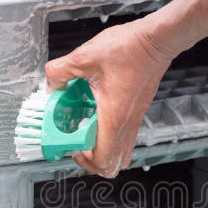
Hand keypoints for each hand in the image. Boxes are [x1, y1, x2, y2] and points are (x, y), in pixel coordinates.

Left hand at [45, 21, 174, 177]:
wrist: (155, 41)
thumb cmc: (129, 49)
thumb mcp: (84, 56)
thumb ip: (61, 71)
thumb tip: (52, 82)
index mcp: (113, 117)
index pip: (102, 160)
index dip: (84, 161)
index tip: (71, 146)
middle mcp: (127, 124)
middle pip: (113, 165)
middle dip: (92, 162)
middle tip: (77, 144)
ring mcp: (134, 121)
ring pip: (121, 154)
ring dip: (102, 150)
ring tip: (86, 133)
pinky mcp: (137, 113)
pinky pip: (124, 138)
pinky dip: (109, 137)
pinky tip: (96, 116)